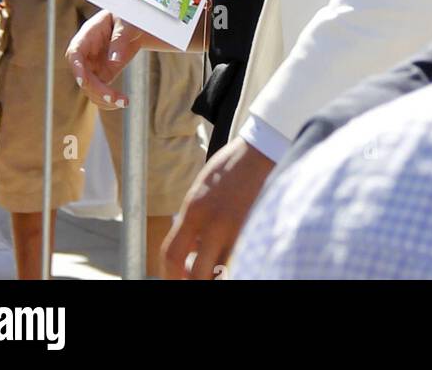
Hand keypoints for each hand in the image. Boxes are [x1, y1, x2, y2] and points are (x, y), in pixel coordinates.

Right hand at [66, 9, 152, 109]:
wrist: (134, 25)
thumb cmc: (127, 17)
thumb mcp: (126, 22)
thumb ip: (120, 38)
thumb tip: (114, 60)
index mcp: (87, 36)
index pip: (75, 53)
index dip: (76, 68)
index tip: (83, 82)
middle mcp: (85, 54)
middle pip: (82, 76)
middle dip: (96, 89)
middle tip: (114, 98)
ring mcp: (92, 67)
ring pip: (90, 89)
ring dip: (103, 99)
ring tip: (124, 102)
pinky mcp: (102, 76)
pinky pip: (100, 92)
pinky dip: (109, 100)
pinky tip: (123, 102)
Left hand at [161, 137, 273, 279]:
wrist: (262, 151)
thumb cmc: (230, 168)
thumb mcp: (200, 190)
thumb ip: (192, 219)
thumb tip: (188, 250)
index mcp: (194, 210)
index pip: (172, 255)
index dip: (168, 274)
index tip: (172, 277)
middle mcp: (213, 224)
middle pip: (196, 275)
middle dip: (191, 281)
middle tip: (191, 277)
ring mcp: (237, 231)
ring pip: (219, 273)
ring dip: (212, 275)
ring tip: (213, 266)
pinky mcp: (255, 233)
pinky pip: (238, 259)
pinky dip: (231, 264)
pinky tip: (231, 254)